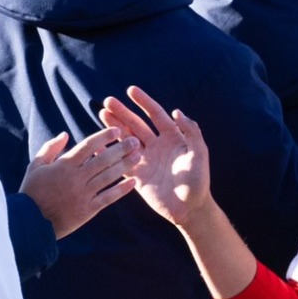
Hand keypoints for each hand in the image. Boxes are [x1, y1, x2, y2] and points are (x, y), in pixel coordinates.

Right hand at [19, 128, 140, 239]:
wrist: (31, 223)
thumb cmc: (32, 191)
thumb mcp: (35, 166)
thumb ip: (50, 148)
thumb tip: (66, 135)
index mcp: (64, 165)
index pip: (88, 146)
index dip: (104, 136)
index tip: (117, 130)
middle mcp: (76, 178)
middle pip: (103, 159)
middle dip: (121, 148)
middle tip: (135, 140)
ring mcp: (84, 194)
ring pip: (108, 176)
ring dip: (125, 165)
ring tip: (139, 156)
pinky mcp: (88, 210)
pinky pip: (108, 197)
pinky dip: (121, 189)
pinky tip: (133, 181)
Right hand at [98, 87, 212, 227]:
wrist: (190, 208)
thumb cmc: (198, 181)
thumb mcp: (199, 154)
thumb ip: (191, 132)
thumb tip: (176, 112)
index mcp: (172, 138)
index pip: (155, 115)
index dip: (144, 102)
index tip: (130, 90)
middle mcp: (157, 146)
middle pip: (137, 124)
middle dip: (123, 112)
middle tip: (108, 101)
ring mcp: (146, 160)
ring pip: (126, 139)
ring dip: (114, 127)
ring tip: (102, 114)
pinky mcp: (137, 175)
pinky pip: (120, 161)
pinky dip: (110, 152)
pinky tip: (98, 144)